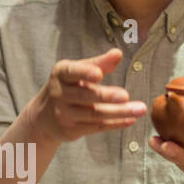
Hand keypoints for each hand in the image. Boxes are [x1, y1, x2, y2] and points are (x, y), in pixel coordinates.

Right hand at [29, 47, 145, 143]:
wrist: (43, 118)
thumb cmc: (67, 87)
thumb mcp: (76, 72)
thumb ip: (98, 64)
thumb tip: (118, 53)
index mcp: (61, 74)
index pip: (71, 72)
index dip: (85, 73)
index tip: (99, 74)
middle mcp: (59, 94)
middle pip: (85, 96)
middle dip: (106, 96)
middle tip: (125, 95)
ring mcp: (64, 114)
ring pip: (94, 114)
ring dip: (119, 112)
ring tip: (140, 109)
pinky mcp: (71, 130)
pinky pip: (96, 127)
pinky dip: (115, 124)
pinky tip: (130, 119)